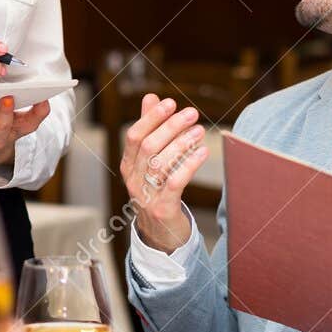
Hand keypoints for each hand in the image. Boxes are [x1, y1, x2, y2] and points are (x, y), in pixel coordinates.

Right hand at [121, 93, 208, 251]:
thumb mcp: (149, 162)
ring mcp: (146, 195)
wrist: (160, 235)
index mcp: (128, 165)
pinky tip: (202, 152)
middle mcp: (134, 179)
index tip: (170, 103)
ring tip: (200, 131)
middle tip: (191, 113)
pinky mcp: (163, 208)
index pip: (134, 136)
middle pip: (148, 147)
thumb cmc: (157, 192)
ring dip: (182, 144)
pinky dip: (189, 165)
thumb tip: (151, 97)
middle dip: (171, 127)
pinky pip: (175, 182)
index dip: (151, 118)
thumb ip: (150, 129)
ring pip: (161, 163)